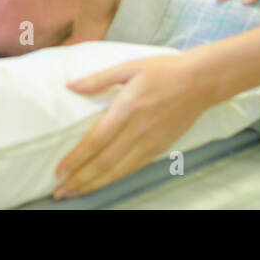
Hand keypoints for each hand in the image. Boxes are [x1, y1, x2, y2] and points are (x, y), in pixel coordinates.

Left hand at [53, 53, 214, 197]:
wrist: (200, 81)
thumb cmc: (163, 70)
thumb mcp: (129, 66)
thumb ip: (98, 79)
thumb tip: (69, 85)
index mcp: (127, 108)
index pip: (96, 140)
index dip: (76, 158)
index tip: (58, 171)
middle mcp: (137, 130)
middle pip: (104, 162)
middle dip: (79, 180)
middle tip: (59, 192)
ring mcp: (150, 142)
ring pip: (118, 171)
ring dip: (94, 184)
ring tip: (74, 193)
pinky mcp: (159, 149)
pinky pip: (132, 169)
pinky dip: (114, 179)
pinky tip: (101, 183)